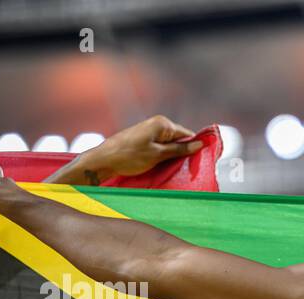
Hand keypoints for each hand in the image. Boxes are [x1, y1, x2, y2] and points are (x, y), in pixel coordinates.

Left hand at [70, 115, 202, 182]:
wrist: (104, 160)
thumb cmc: (130, 157)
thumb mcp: (158, 155)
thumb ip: (179, 149)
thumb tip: (199, 144)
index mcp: (163, 123)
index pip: (187, 134)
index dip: (194, 148)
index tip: (198, 162)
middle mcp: (157, 123)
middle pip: (179, 139)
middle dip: (183, 152)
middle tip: (186, 169)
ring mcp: (149, 130)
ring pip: (170, 144)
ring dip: (172, 156)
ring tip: (172, 168)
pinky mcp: (144, 138)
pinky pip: (161, 146)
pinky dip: (163, 156)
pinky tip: (162, 165)